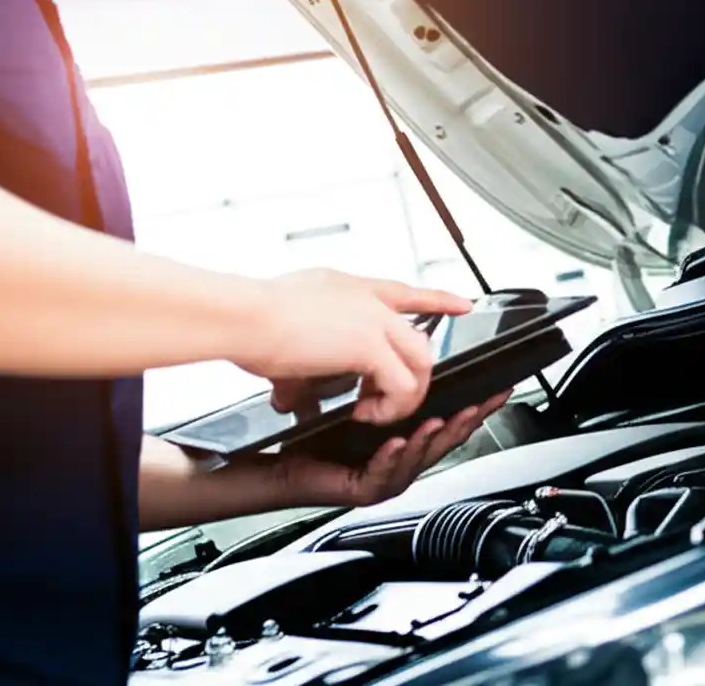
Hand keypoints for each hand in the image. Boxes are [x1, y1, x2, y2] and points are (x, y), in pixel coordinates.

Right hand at [236, 269, 470, 423]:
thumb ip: (300, 366)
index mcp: (349, 289)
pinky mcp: (370, 346)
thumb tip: (294, 394)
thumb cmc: (249, 320)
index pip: (405, 292)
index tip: (461, 303)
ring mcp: (374, 320)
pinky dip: (389, 406)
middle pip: (421, 336)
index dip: (438, 299)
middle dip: (416, 373)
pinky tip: (367, 413)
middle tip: (392, 399)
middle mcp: (368, 300)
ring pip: (421, 361)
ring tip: (375, 411)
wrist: (243, 317)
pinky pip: (402, 385)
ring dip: (403, 394)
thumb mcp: (283, 337)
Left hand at [267, 389, 512, 506]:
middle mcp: (397, 461)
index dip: (472, 407)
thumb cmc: (311, 437)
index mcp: (403, 442)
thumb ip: (387, 387)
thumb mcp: (358, 403)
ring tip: (445, 419)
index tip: (495, 389)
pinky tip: (400, 441)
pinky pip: (382, 475)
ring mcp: (381, 478)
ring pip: (418, 460)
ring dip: (432, 439)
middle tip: (485, 403)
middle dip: (466, 422)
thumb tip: (410, 358)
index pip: (445, 422)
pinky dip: (392, 458)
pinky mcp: (360, 490)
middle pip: (442, 443)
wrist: (276, 464)